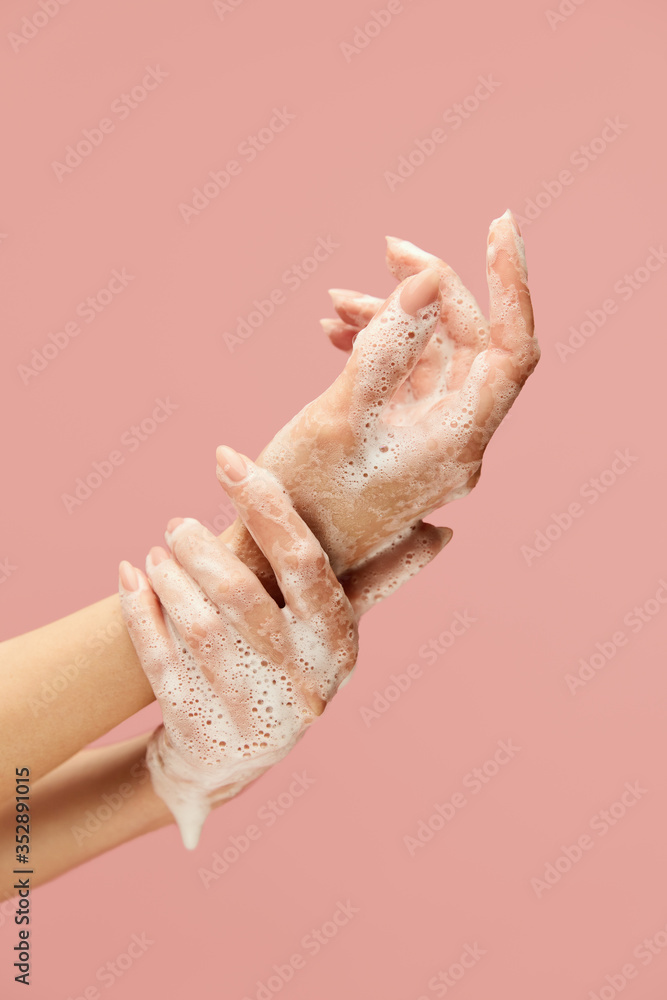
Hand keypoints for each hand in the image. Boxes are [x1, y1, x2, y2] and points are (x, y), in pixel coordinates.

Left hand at [119, 451, 450, 847]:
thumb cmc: (290, 671)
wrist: (231, 760)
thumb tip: (443, 533)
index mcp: (337, 645)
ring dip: (170, 577)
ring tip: (157, 547)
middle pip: (241, 597)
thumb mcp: (333, 631)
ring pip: (198, 628)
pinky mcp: (198, 729)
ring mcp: (249, 710)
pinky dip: (139, 612)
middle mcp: (301, 681)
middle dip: (201, 548)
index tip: (227, 459)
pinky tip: (129, 577)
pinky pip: (160, 661)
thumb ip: (379, 578)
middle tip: (177, 522)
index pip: (304, 563)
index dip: (265, 505)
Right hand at [225, 210, 537, 576]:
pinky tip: (335, 333)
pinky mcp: (402, 439)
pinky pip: (406, 377)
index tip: (498, 226)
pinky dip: (377, 347)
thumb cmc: (302, 503)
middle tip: (388, 250)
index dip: (511, 285)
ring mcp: (430, 440)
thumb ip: (386, 345)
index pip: (512, 351)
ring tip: (335, 305)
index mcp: (457, 442)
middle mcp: (456, 442)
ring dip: (392, 318)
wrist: (276, 559)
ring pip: (431, 356)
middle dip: (428, 291)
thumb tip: (428, 279)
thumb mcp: (340, 414)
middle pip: (468, 343)